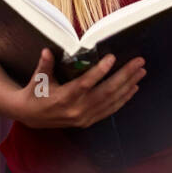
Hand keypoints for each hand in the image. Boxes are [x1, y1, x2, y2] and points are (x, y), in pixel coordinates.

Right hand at [17, 49, 145, 128]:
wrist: (30, 116)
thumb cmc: (35, 93)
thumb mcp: (37, 78)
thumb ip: (44, 64)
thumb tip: (48, 51)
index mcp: (64, 97)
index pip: (86, 83)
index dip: (100, 71)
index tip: (112, 57)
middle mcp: (77, 109)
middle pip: (106, 91)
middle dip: (125, 75)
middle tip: (139, 62)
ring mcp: (84, 117)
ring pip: (111, 100)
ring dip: (128, 85)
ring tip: (141, 72)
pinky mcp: (88, 121)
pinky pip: (110, 110)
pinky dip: (123, 99)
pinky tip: (133, 88)